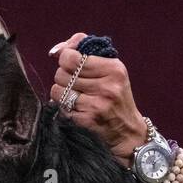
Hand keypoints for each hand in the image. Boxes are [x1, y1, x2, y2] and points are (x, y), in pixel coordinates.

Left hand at [47, 32, 147, 163]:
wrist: (128, 132)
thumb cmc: (115, 95)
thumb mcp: (110, 69)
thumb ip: (84, 52)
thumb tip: (55, 51)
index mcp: (114, 69)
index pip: (71, 57)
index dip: (65, 59)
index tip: (71, 64)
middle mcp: (107, 86)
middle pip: (61, 73)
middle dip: (64, 77)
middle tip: (75, 83)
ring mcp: (96, 104)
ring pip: (57, 89)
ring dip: (61, 93)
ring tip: (76, 96)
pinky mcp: (86, 119)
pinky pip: (60, 106)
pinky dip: (64, 107)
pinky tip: (77, 109)